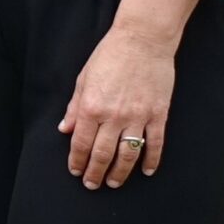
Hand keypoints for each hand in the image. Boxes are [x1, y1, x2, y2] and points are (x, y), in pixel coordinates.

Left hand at [61, 21, 175, 186]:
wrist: (143, 40)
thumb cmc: (110, 56)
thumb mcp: (83, 79)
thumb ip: (75, 107)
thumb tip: (65, 130)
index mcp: (91, 107)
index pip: (81, 143)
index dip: (77, 161)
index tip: (76, 171)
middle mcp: (113, 116)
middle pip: (103, 154)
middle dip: (96, 173)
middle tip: (92, 184)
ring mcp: (138, 116)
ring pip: (128, 154)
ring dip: (120, 172)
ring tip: (114, 183)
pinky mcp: (158, 114)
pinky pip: (155, 144)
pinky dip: (151, 160)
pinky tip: (146, 171)